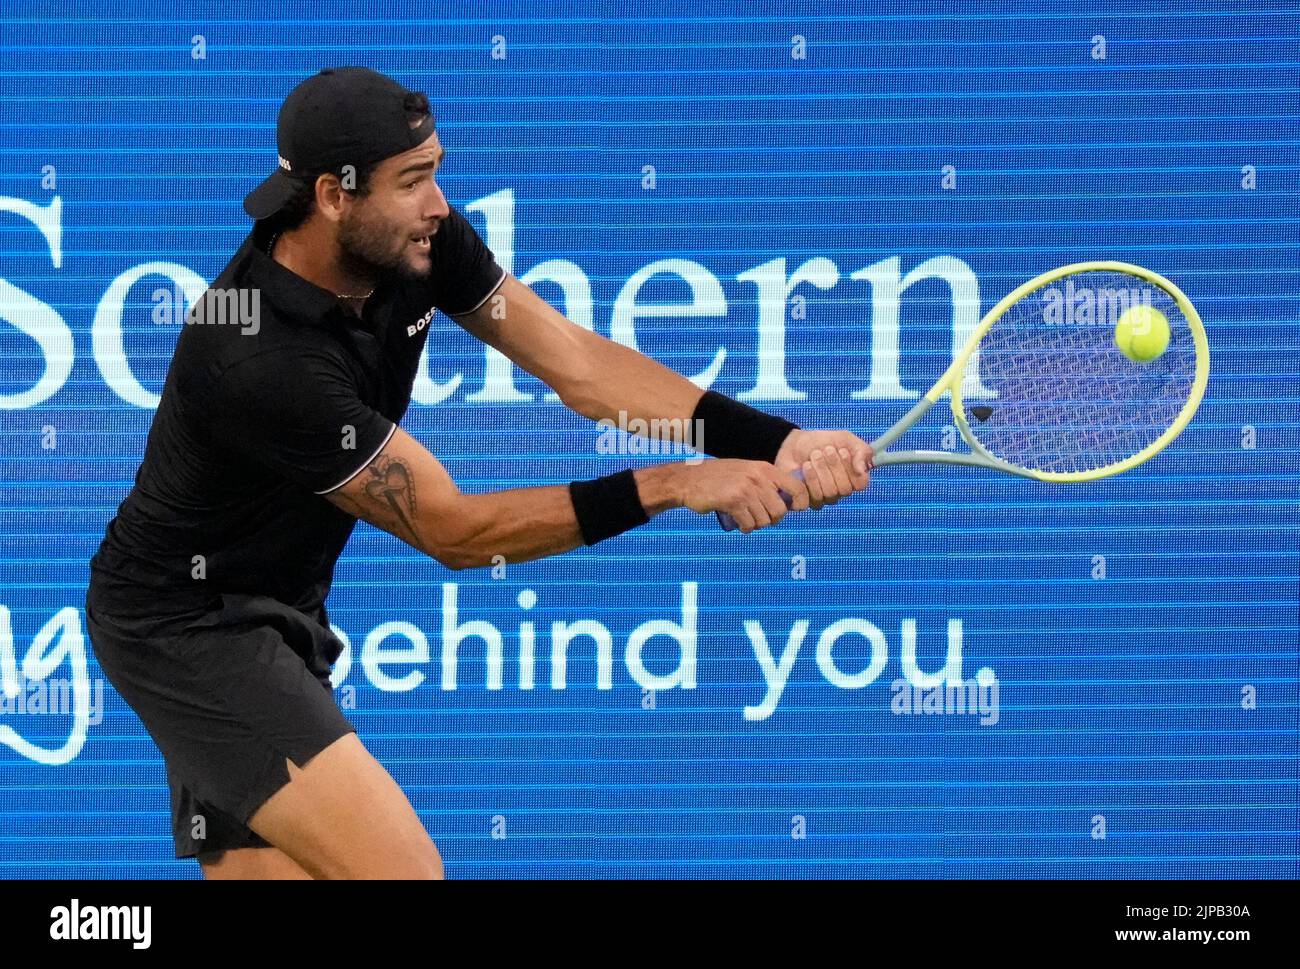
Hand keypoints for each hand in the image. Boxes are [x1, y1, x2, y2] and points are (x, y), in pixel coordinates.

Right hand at [678, 459, 810, 533]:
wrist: (689, 480)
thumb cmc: (718, 479)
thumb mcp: (746, 471)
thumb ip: (766, 482)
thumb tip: (788, 504)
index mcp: (765, 469)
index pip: (797, 487)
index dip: (801, 503)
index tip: (794, 511)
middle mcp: (758, 477)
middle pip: (780, 511)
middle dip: (772, 519)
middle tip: (759, 518)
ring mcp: (746, 489)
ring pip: (765, 520)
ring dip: (756, 525)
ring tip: (746, 519)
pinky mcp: (733, 501)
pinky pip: (749, 525)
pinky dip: (746, 528)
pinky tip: (739, 522)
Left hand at [774, 430, 871, 509]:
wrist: (793, 443)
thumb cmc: (821, 442)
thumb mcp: (845, 439)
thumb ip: (861, 452)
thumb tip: (863, 470)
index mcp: (853, 478)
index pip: (861, 484)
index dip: (852, 468)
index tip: (842, 451)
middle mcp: (840, 490)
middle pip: (845, 489)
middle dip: (833, 466)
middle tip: (823, 451)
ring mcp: (824, 498)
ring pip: (829, 493)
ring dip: (820, 471)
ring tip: (812, 457)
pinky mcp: (807, 501)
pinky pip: (813, 499)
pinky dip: (809, 480)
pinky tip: (804, 468)